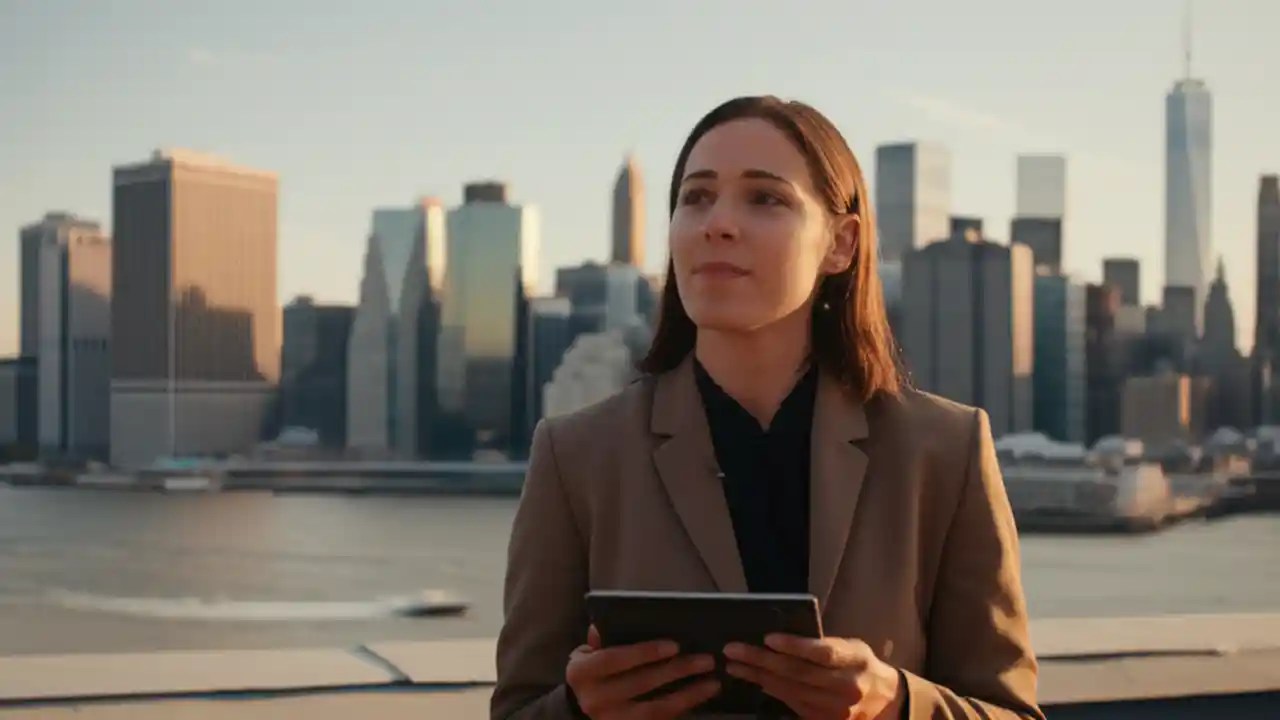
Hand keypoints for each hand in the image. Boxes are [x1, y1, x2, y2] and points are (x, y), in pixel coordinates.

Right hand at [566, 625, 720, 718]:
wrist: (585, 706)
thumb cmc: (594, 670)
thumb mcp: (589, 651)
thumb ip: (603, 637)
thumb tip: (614, 620)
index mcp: (582, 673)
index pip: (615, 659)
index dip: (644, 652)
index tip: (675, 645)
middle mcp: (594, 700)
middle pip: (641, 684)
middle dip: (676, 671)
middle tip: (705, 660)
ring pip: (656, 709)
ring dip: (688, 694)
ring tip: (712, 681)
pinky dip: (683, 708)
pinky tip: (701, 696)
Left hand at [723, 635, 903, 719]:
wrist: (884, 702)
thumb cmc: (860, 664)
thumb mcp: (852, 647)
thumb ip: (823, 644)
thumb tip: (781, 639)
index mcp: (855, 660)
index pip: (822, 653)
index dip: (794, 646)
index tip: (768, 638)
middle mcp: (846, 687)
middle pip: (798, 673)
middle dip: (761, 661)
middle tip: (733, 650)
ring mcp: (835, 709)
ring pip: (790, 691)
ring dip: (758, 677)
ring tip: (734, 666)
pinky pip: (792, 705)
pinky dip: (771, 691)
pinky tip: (755, 681)